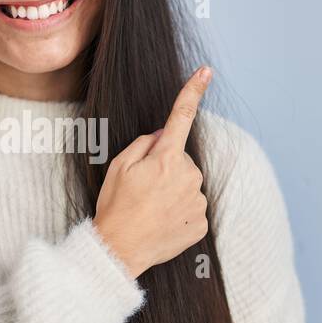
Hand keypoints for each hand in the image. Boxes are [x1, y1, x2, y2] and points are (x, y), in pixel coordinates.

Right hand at [92, 66, 212, 279]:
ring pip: (188, 185)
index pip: (181, 117)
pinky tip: (162, 223)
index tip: (206, 71)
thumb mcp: (119, 167)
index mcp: (166, 158)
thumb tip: (160, 135)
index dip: (193, 91)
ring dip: (173, 192)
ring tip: (150, 210)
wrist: (120, 251)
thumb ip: (143, 144)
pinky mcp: (202, 223)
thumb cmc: (115, 207)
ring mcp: (197, 201)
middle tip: (143, 189)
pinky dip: (179, 213)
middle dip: (166, 168)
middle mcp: (188, 176)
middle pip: (180, 160)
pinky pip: (192, 209)